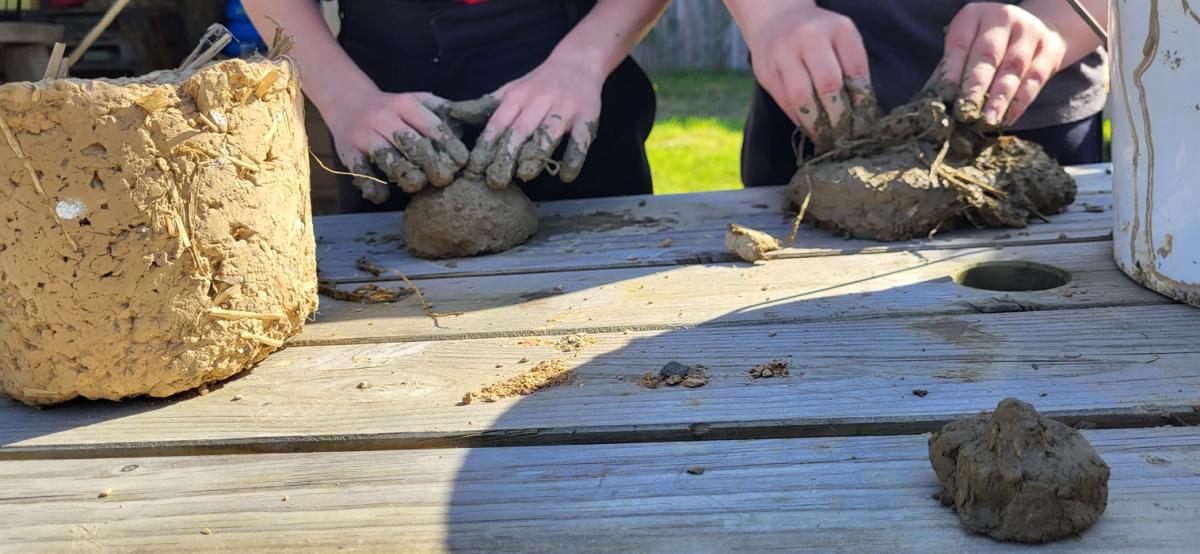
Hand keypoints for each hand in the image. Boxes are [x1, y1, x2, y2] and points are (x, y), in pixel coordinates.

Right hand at [324, 89, 467, 201]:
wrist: (347, 102)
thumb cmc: (392, 108)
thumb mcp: (416, 100)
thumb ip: (443, 110)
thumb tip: (475, 118)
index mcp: (406, 104)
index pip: (432, 127)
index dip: (449, 146)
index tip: (461, 163)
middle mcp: (384, 117)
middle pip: (412, 144)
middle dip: (431, 163)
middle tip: (444, 179)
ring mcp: (364, 135)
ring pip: (388, 158)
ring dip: (405, 174)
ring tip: (417, 184)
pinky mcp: (348, 152)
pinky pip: (361, 172)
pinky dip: (373, 186)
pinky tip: (384, 195)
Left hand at [467, 55, 602, 189]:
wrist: (578, 63)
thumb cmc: (539, 83)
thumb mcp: (512, 89)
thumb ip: (488, 106)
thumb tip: (455, 117)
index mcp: (518, 96)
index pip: (498, 122)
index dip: (486, 145)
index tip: (475, 167)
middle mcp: (540, 101)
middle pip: (521, 131)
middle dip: (507, 156)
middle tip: (495, 180)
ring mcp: (565, 110)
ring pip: (548, 135)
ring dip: (536, 156)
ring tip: (525, 174)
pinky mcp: (586, 119)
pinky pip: (580, 142)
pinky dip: (573, 159)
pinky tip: (565, 176)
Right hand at [742, 3, 871, 148]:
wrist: (776, 20)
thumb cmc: (818, 36)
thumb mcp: (840, 39)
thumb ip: (850, 67)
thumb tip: (860, 112)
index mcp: (837, 28)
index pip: (855, 69)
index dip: (861, 99)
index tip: (863, 118)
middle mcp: (809, 36)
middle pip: (828, 84)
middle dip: (839, 115)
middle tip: (845, 134)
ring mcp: (783, 53)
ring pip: (802, 97)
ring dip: (816, 122)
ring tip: (826, 136)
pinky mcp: (765, 70)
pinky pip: (784, 101)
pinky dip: (799, 118)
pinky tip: (809, 126)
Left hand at [934, 2, 1067, 126]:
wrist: (1037, 29)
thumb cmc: (989, 43)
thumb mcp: (967, 45)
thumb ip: (950, 70)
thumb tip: (930, 101)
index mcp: (975, 15)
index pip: (960, 46)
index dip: (952, 73)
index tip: (945, 98)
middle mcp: (1003, 18)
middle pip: (987, 57)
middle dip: (975, 88)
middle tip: (966, 113)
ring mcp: (1029, 32)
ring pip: (1012, 69)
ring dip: (999, 99)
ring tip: (987, 121)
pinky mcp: (1049, 49)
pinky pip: (1034, 79)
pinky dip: (1019, 102)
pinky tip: (1007, 119)